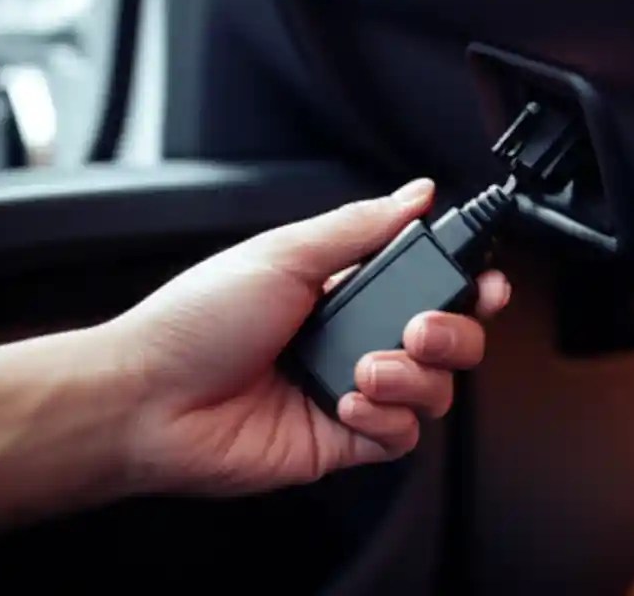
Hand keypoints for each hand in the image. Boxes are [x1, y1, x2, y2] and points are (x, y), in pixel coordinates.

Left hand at [106, 179, 510, 495]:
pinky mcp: (341, 441)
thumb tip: (417, 193)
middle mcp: (352, 339)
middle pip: (447, 339)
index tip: (486, 283)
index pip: (426, 283)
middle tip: (422, 328)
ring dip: (415, 378)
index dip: (466, 284)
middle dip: (453, 334)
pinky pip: (401, 436)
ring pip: (434, 391)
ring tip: (366, 369)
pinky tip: (350, 402)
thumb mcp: (283, 253)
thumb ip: (360, 227)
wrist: (148, 398)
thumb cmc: (195, 321)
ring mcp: (350, 391)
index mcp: (341, 287)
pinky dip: (389, 419)